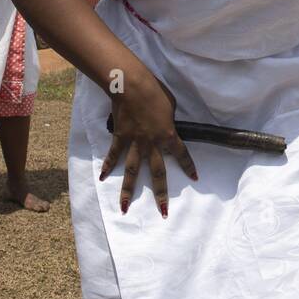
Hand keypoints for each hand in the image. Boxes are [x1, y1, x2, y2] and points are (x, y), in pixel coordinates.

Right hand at [99, 73, 197, 217]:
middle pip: (157, 173)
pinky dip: (108, 166)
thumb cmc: (155, 91)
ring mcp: (134, 142)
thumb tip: (165, 125)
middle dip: (161, 194)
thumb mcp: (171, 105)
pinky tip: (103, 178)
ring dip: (128, 191)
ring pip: (132, 171)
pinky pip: (114, 154)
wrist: (132, 86)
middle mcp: (151, 143)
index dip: (189, 167)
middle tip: (162, 212)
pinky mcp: (120, 137)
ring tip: (124, 208)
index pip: (181, 155)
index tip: (195, 178)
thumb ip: (169, 120)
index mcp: (168, 135)